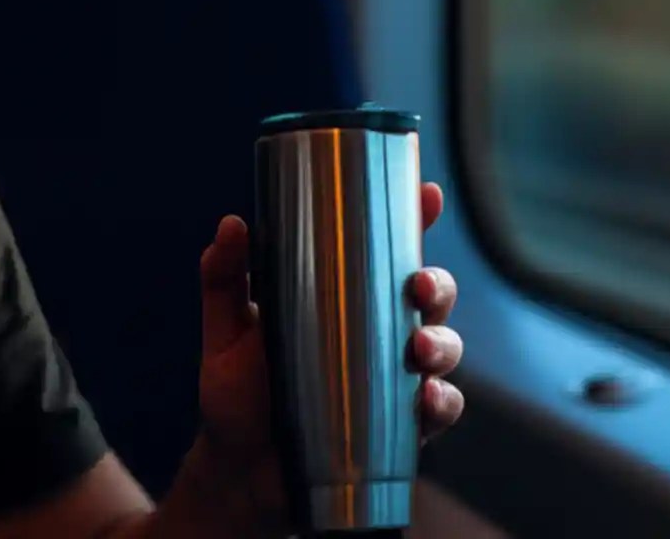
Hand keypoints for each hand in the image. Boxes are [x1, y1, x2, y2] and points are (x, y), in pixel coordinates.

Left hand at [193, 182, 463, 534]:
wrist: (239, 474)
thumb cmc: (238, 397)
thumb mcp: (225, 333)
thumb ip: (224, 280)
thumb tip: (231, 225)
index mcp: (348, 301)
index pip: (390, 251)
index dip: (416, 219)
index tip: (426, 195)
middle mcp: (381, 334)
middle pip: (431, 296)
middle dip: (438, 284)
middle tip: (418, 288)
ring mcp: (396, 380)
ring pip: (445, 348)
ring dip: (443, 344)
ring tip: (418, 349)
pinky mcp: (401, 426)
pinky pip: (440, 409)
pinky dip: (442, 402)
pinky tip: (426, 399)